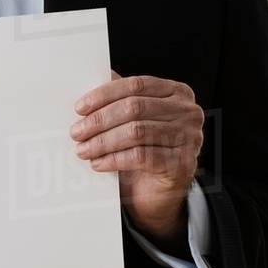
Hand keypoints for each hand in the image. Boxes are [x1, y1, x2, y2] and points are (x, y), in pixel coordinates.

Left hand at [70, 72, 203, 251]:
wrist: (159, 192)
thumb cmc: (146, 149)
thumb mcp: (134, 120)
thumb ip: (121, 98)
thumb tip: (96, 76)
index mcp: (177, 92)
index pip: (136, 85)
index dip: (104, 95)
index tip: (80, 108)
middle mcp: (188, 112)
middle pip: (135, 108)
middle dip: (100, 120)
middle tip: (77, 131)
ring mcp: (189, 138)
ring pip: (136, 132)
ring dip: (103, 141)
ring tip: (83, 149)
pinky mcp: (182, 164)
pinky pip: (141, 157)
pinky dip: (114, 159)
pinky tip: (98, 163)